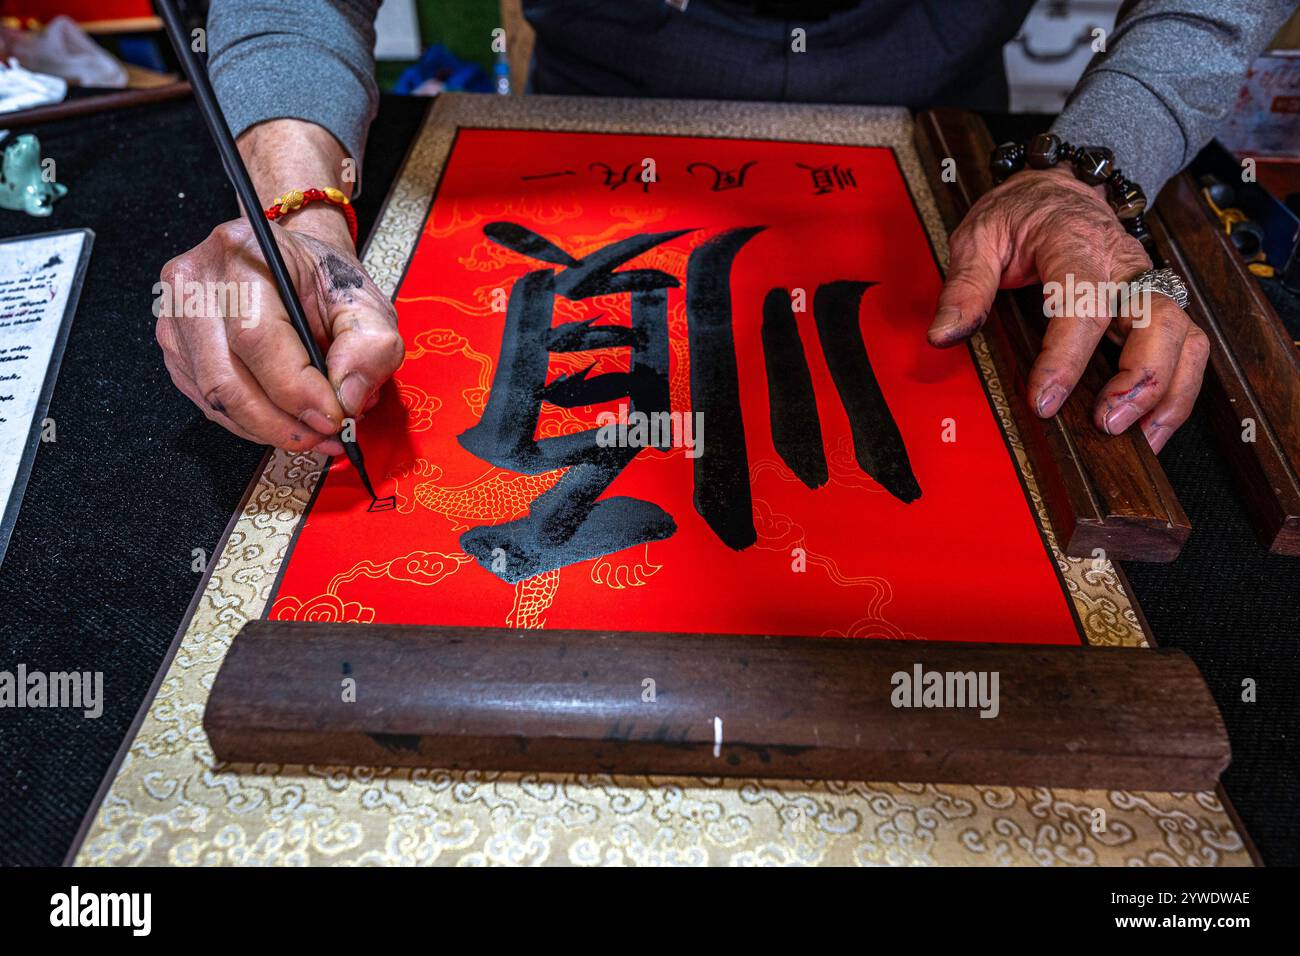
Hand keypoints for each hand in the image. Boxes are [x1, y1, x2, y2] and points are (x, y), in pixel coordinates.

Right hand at [155, 218, 402, 453]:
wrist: (292, 266)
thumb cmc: (322, 279)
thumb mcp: (366, 301)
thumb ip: (369, 345)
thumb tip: (347, 398)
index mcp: (243, 252)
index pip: (256, 337)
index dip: (296, 390)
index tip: (335, 417)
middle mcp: (195, 282)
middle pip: (225, 377)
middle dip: (281, 422)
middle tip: (326, 436)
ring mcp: (176, 318)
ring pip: (215, 399)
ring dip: (269, 428)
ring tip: (314, 431)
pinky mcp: (177, 350)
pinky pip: (209, 405)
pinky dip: (251, 424)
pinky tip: (285, 420)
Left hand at [926, 164, 1208, 452]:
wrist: (1059, 190)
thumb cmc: (1019, 216)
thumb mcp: (980, 236)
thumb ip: (964, 286)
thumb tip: (944, 335)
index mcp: (1076, 243)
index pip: (1084, 302)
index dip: (1067, 356)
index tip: (1043, 400)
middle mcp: (1124, 266)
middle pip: (1159, 319)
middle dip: (1141, 378)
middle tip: (1105, 423)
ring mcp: (1147, 287)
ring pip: (1186, 337)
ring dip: (1169, 392)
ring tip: (1138, 438)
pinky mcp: (1157, 306)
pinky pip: (1187, 348)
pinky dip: (1178, 391)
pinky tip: (1151, 428)